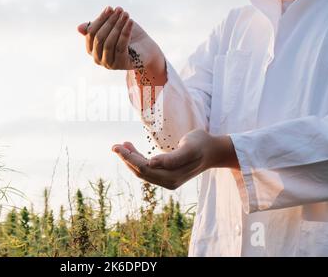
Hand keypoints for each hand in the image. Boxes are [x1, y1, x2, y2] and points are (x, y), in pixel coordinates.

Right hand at [77, 6, 163, 72]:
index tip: (110, 8)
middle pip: (99, 37)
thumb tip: (79, 28)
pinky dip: (125, 32)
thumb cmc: (126, 36)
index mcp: (91, 49)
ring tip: (126, 14)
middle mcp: (97, 58)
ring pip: (109, 43)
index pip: (90, 33)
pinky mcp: (121, 65)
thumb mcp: (111, 28)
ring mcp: (108, 64)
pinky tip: (130, 22)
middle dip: (109, 22)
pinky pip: (120, 47)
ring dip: (118, 26)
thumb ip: (97, 26)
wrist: (145, 48)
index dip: (100, 19)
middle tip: (120, 10)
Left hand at [112, 129, 239, 189]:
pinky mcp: (167, 175)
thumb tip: (152, 163)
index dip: (128, 158)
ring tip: (122, 145)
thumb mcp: (189, 148)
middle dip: (126, 159)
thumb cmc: (201, 145)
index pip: (143, 168)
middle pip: (140, 171)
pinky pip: (148, 169)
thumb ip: (172, 158)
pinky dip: (138, 159)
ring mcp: (167, 180)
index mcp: (171, 177)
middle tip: (114, 145)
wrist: (213, 150)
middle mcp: (168, 182)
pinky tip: (132, 150)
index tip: (116, 147)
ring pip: (142, 171)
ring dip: (131, 159)